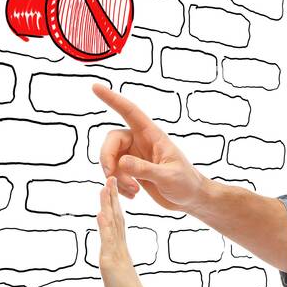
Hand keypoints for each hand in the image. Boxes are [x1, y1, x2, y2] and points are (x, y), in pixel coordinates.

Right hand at [92, 82, 209, 211]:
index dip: (113, 99)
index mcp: (152, 136)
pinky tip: (132, 195)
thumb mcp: (168, 177)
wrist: (191, 198)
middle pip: (112, 141)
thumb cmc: (186, 183)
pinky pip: (115, 173)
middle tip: (111, 177)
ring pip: (111, 159)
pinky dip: (119, 185)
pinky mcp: (132, 171)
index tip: (96, 87)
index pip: (130, 112)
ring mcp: (135, 156)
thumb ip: (145, 169)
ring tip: (134, 191)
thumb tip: (121, 162)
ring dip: (116, 177)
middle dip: (107, 158)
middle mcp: (141, 142)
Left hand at [96, 175, 147, 286]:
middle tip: (110, 178)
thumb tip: (115, 259)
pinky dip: (105, 225)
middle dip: (112, 197)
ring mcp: (116, 251)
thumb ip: (117, 263)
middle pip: (116, 216)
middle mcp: (119, 245)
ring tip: (105, 187)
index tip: (111, 189)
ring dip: (108, 204)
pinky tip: (102, 213)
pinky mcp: (111, 259)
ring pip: (112, 223)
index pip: (117, 222)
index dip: (114, 205)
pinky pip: (108, 239)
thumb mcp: (118, 273)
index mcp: (120, 248)